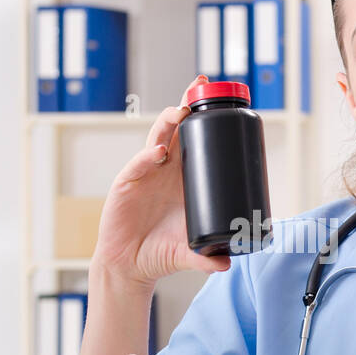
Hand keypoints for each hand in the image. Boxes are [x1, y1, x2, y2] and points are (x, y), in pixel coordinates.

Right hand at [92, 75, 231, 290]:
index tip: (224, 100)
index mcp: (184, 177)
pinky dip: (147, 158)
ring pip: (157, 139)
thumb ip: (206, 257)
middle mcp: (165, 169)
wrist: (130, 265)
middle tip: (200, 88)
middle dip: (187, 107)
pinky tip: (158, 154)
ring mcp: (145, 174)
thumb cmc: (160, 252)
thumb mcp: (187, 252)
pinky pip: (137, 165)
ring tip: (181, 113)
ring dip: (168, 123)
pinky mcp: (126, 184)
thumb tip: (228, 263)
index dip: (206, 120)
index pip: (197, 140)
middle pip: (177, 129)